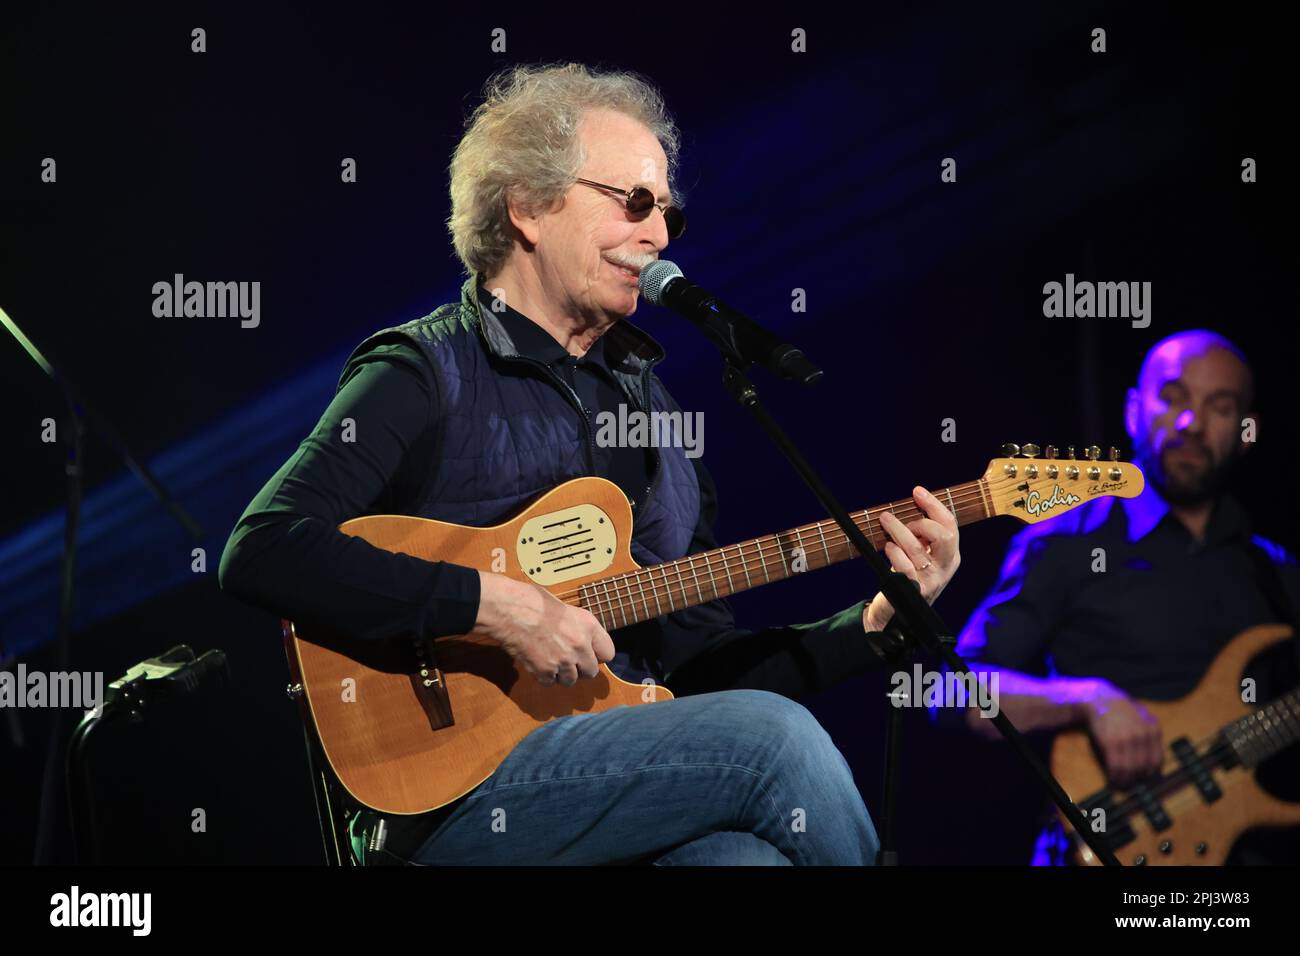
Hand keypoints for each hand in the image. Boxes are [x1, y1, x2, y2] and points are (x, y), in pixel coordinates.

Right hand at [475, 572, 615, 686]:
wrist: (511, 610)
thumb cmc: (534, 602)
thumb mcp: (566, 608)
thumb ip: (578, 626)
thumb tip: (582, 637)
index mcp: (588, 626)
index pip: (608, 653)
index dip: (597, 655)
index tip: (590, 654)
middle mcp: (580, 645)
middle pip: (590, 672)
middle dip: (580, 669)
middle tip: (569, 661)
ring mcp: (563, 661)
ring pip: (570, 680)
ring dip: (562, 674)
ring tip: (551, 661)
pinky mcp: (545, 671)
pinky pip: (550, 683)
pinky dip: (545, 677)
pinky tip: (538, 664)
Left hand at [862, 486, 960, 632]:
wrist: (897, 613)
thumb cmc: (908, 576)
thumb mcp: (920, 553)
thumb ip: (921, 534)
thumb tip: (914, 502)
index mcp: (951, 555)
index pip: (950, 524)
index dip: (934, 505)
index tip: (917, 491)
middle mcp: (946, 568)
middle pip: (944, 536)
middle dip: (922, 521)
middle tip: (904, 520)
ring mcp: (932, 581)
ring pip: (918, 549)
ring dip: (899, 531)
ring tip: (885, 521)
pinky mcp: (915, 592)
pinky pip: (905, 567)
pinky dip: (894, 553)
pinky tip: (887, 548)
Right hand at [1080, 679, 1163, 786]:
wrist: (1101, 700)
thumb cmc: (1122, 710)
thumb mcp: (1143, 718)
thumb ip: (1151, 735)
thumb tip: (1155, 759)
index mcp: (1154, 730)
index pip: (1158, 760)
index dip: (1152, 773)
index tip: (1146, 778)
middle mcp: (1143, 735)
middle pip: (1144, 767)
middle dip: (1138, 779)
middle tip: (1132, 783)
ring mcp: (1127, 739)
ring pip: (1130, 769)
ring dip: (1126, 780)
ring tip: (1121, 783)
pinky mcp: (1111, 742)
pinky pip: (1116, 765)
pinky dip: (1115, 775)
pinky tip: (1113, 777)